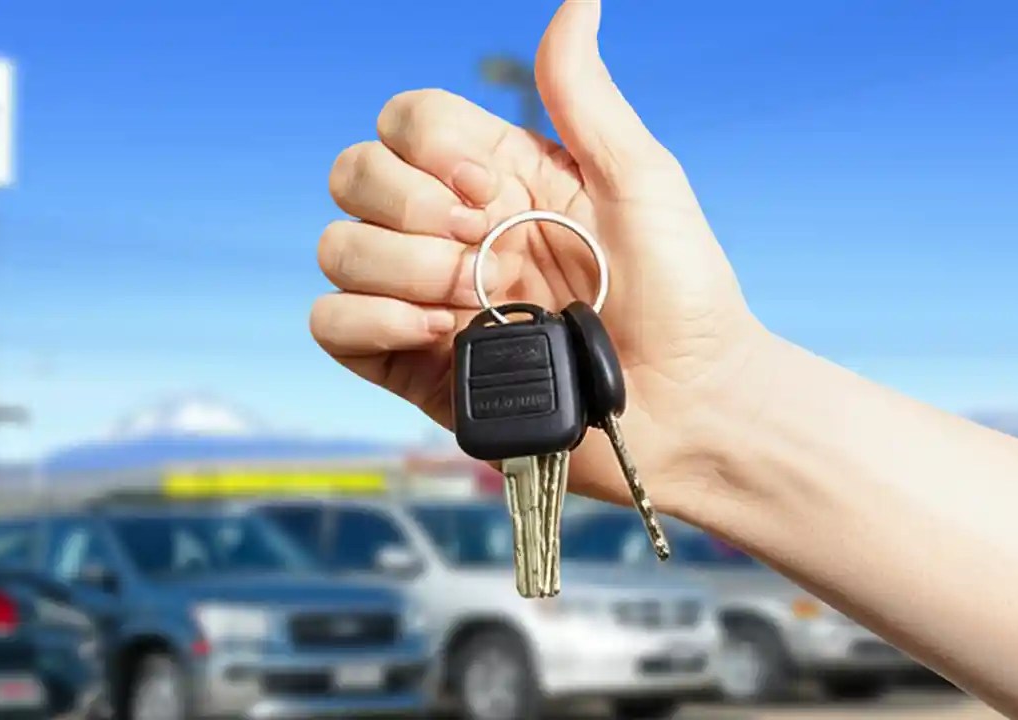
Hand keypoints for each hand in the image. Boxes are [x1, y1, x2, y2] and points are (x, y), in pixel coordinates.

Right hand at [311, 0, 768, 508]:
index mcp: (497, 175)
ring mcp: (425, 297)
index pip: (405, 120)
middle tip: (483, 247)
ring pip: (337, 247)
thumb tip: (581, 0)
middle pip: (353, 175)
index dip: (429, 146)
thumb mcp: (641, 179)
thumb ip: (584, 94)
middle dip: (408, 206)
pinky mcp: (411, 363)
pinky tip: (435, 330)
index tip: (493, 189)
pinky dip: (368, 318)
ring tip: (472, 300)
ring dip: (398, 267)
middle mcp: (450, 230)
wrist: (688, 406)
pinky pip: (329, 324)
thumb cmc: (683, 293)